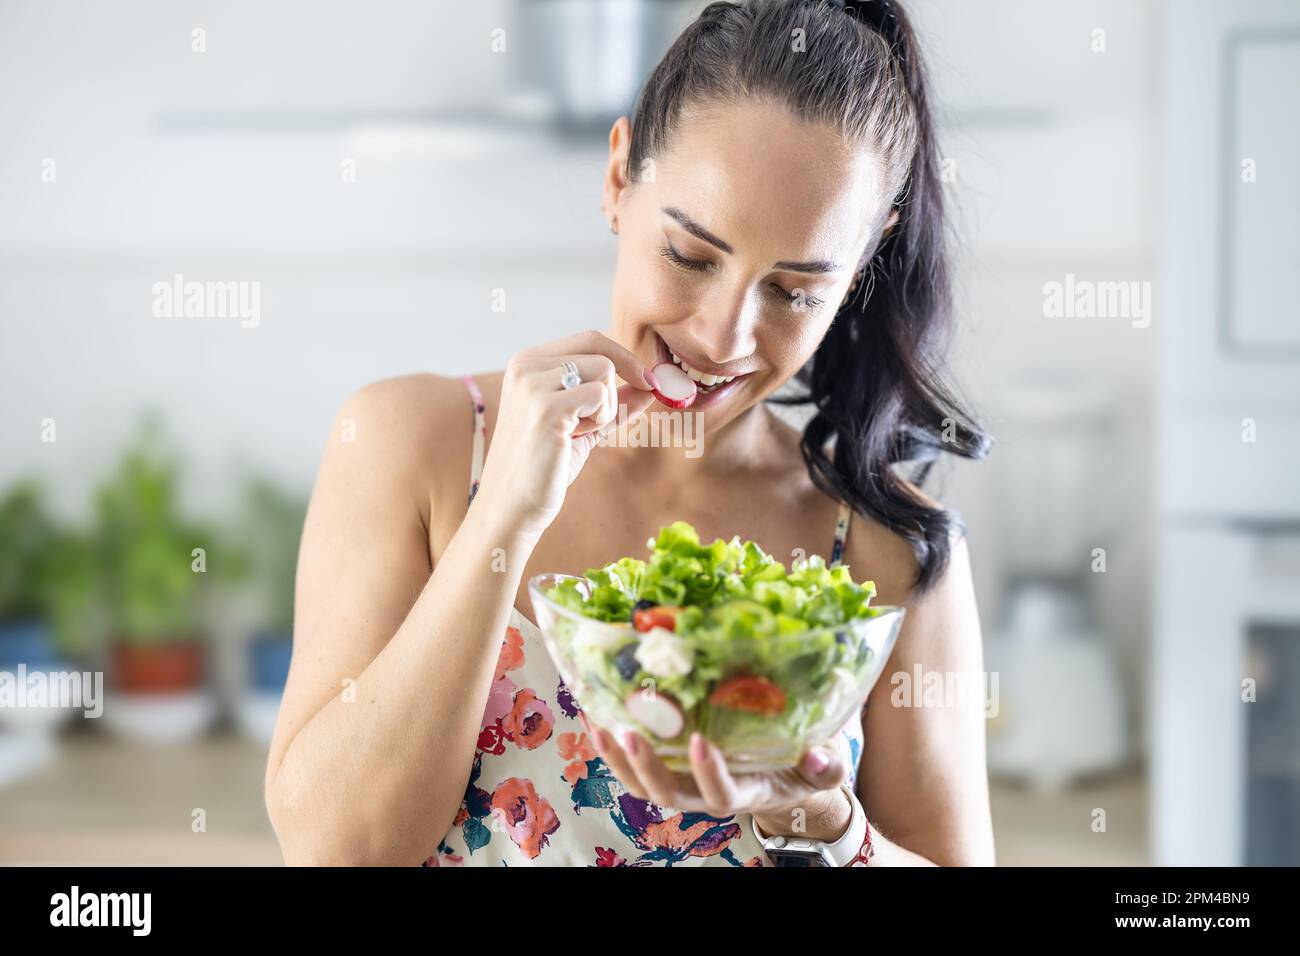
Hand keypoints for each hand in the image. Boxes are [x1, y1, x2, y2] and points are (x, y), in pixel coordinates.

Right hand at [473, 330, 657, 537]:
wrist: (512, 506)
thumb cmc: (543, 467)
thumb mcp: (584, 425)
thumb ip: (614, 402)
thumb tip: (652, 386)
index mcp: (527, 363)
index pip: (589, 339)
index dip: (624, 357)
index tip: (645, 381)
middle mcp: (526, 366)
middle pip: (600, 351)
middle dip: (617, 383)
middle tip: (604, 418)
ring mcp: (532, 385)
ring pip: (604, 369)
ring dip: (606, 406)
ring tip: (579, 432)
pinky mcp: (545, 408)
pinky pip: (601, 394)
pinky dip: (601, 419)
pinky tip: (574, 438)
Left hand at [579, 711, 850, 832]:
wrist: (785, 780)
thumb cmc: (802, 770)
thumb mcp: (823, 770)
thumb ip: (825, 766)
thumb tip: (816, 756)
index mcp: (746, 792)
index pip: (721, 793)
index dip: (708, 773)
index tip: (700, 740)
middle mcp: (707, 794)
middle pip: (667, 795)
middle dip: (647, 767)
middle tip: (631, 733)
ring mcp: (685, 783)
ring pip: (642, 785)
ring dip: (619, 760)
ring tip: (601, 727)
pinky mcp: (672, 768)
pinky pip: (635, 767)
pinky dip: (615, 747)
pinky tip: (598, 718)